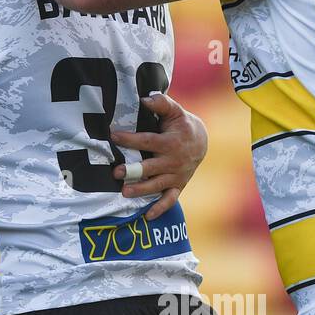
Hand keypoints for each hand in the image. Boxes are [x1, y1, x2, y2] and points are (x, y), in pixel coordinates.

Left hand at [109, 93, 207, 220]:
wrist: (201, 141)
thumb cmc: (181, 124)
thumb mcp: (175, 111)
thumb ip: (161, 103)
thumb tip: (145, 98)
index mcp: (171, 142)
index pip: (147, 141)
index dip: (130, 139)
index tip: (113, 136)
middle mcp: (173, 161)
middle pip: (151, 167)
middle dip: (134, 171)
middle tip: (116, 173)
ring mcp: (176, 175)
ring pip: (157, 185)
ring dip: (141, 190)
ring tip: (124, 193)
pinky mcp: (178, 186)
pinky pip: (170, 200)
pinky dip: (160, 209)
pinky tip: (147, 217)